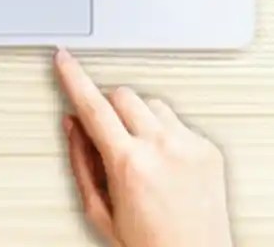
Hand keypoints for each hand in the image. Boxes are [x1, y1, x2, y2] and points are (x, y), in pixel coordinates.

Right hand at [54, 49, 232, 246]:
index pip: (93, 106)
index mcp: (130, 164)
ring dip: (138, 117)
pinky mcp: (209, 149)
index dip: (74, 77)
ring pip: (153, 103)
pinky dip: (165, 134)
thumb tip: (73, 126)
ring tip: (138, 152)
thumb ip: (81, 163)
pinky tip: (163, 163)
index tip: (64, 59)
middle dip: (107, 105)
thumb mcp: (100, 213)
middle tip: (103, 129)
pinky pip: (179, 123)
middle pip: (123, 95)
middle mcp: (163, 148)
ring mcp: (190, 146)